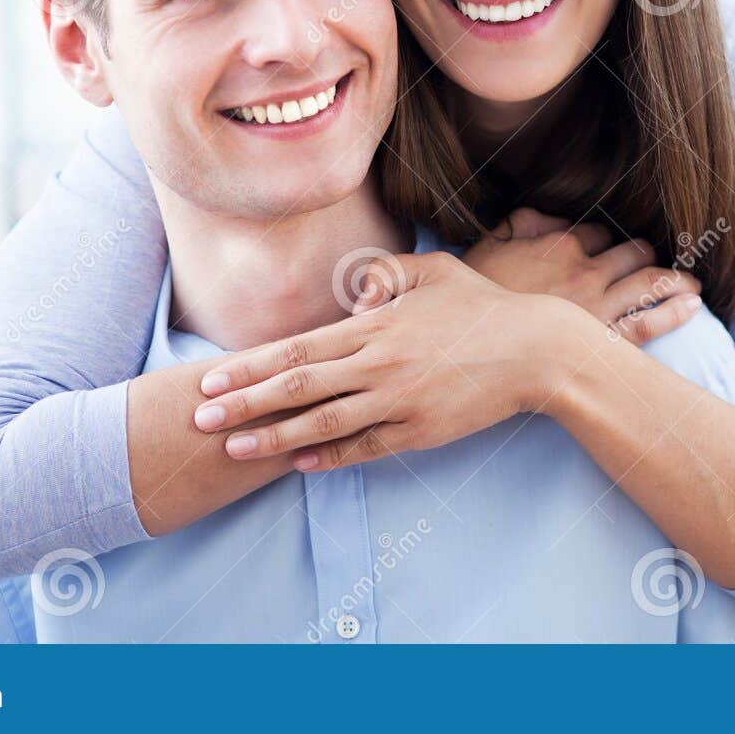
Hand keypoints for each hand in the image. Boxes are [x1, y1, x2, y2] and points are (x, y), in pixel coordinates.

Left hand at [191, 251, 601, 471]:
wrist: (535, 350)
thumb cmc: (482, 306)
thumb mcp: (432, 271)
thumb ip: (384, 275)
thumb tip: (351, 297)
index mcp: (376, 325)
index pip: (298, 349)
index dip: (250, 365)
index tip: (211, 377)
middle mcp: (379, 365)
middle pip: (297, 388)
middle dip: (243, 404)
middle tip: (199, 417)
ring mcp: (399, 402)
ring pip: (323, 424)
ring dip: (273, 439)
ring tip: (233, 448)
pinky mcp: (421, 432)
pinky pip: (365, 449)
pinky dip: (329, 458)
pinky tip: (298, 464)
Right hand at [462, 207, 701, 344]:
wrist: (476, 343)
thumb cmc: (476, 296)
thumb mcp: (490, 244)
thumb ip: (524, 222)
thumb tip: (550, 219)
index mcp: (561, 245)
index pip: (598, 233)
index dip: (604, 240)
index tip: (607, 249)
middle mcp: (587, 271)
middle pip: (632, 254)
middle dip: (645, 255)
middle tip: (656, 261)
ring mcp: (600, 306)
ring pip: (650, 282)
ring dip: (675, 279)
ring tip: (691, 283)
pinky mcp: (606, 340)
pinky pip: (651, 322)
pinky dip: (676, 311)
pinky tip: (692, 305)